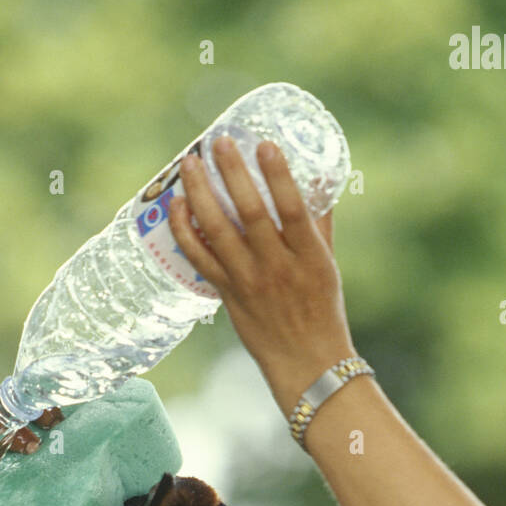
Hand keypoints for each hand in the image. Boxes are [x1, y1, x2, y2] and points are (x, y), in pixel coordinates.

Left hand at [169, 138, 355, 410]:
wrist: (307, 364)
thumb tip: (320, 179)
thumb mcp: (329, 265)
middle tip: (219, 142)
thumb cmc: (323, 312)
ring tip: (191, 163)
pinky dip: (185, 231)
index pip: (294, 209)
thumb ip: (321, 223)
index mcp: (310, 257)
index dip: (279, 176)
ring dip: (200, 194)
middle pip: (250, 213)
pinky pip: (200, 258)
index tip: (265, 145)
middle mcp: (278, 268)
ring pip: (218, 232)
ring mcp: (249, 282)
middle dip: (232, 174)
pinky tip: (176, 206)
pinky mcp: (228, 295)